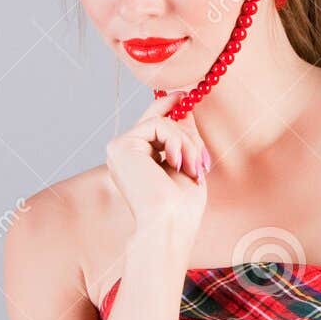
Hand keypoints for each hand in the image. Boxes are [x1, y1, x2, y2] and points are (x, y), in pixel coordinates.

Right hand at [104, 91, 209, 242]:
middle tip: (201, 157)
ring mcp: (119, 149)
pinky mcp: (120, 146)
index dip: (167, 106)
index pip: (151, 125)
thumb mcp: (188, 163)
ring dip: (187, 143)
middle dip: (187, 134)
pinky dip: (176, 140)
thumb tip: (183, 105)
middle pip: (157, 120)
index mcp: (137, 161)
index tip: (185, 95)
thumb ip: (182, 135)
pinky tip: (179, 164)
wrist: (169, 224)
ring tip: (194, 168)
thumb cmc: (181, 207)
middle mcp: (124, 154)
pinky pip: (157, 124)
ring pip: (161, 122)